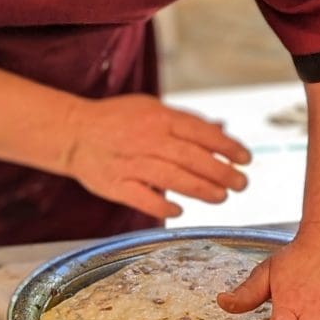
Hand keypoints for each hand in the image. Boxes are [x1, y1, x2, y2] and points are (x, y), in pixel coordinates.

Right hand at [62, 94, 249, 218]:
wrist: (73, 132)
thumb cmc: (118, 120)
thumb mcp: (153, 110)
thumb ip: (186, 122)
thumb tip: (222, 131)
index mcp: (159, 118)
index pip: (201, 132)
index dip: (227, 146)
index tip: (246, 159)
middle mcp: (147, 139)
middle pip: (191, 157)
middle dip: (221, 172)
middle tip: (241, 183)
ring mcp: (130, 162)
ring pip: (172, 177)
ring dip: (201, 189)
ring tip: (222, 197)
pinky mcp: (115, 183)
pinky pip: (142, 197)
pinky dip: (161, 205)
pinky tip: (179, 210)